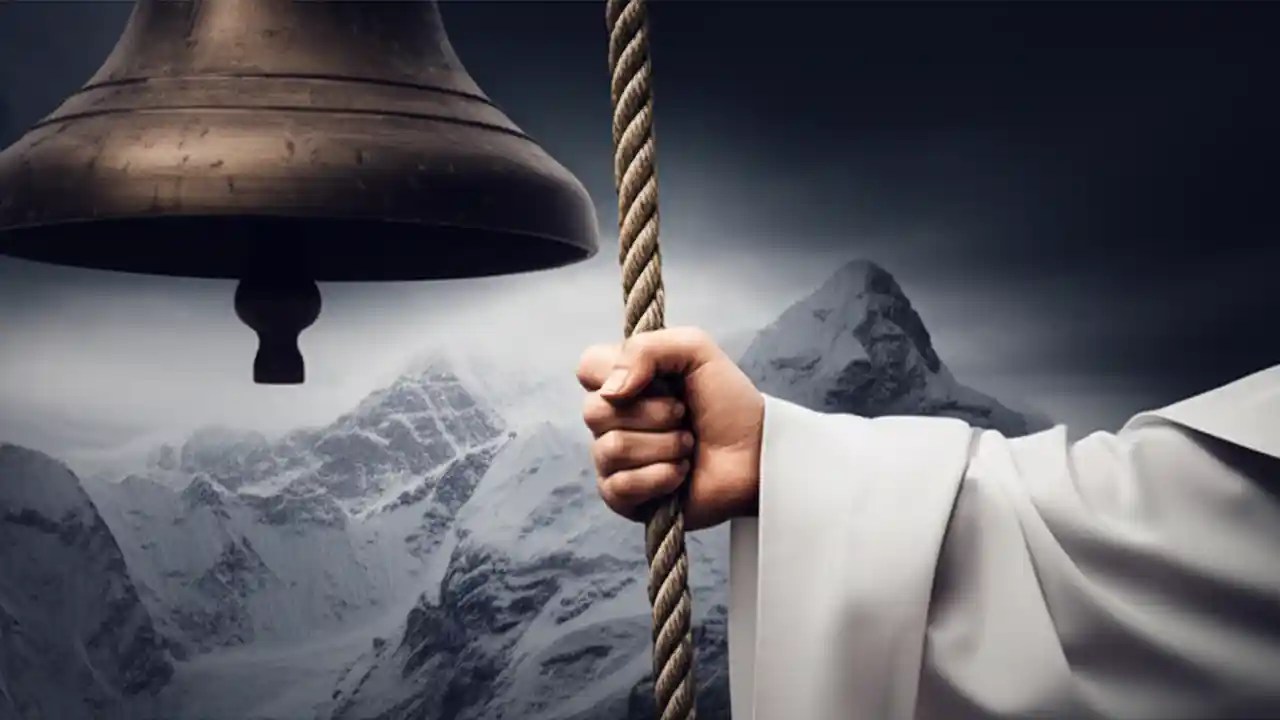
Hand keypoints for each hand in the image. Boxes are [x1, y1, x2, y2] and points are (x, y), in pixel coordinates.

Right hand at [576, 327, 764, 529]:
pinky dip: (661, 476)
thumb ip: (645, 349)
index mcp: (622, 380)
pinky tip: (681, 474)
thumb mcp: (694, 350)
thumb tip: (610, 391)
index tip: (657, 379)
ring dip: (664, 446)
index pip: (586, 368)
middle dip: (654, 413)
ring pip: (611, 449)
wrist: (756, 452)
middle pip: (595, 411)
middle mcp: (611, 419)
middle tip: (684, 415)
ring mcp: (613, 461)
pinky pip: (621, 486)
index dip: (616, 372)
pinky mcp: (623, 497)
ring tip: (688, 446)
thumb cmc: (726, 401)